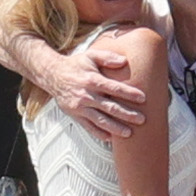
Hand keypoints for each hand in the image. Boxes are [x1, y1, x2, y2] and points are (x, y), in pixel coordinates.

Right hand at [33, 41, 149, 144]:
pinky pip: (89, 127)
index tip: (143, 98)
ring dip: (115, 128)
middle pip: (110, 107)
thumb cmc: (75, 65)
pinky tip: (111, 139)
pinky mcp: (75, 115)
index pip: (114, 88)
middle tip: (142, 119)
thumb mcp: (90, 56)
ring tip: (129, 133)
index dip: (129, 93)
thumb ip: (107, 57)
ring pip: (100, 120)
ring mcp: (80, 107)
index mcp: (92, 80)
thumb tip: (124, 61)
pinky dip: (100, 134)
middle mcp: (86, 95)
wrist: (53, 76)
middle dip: (127, 114)